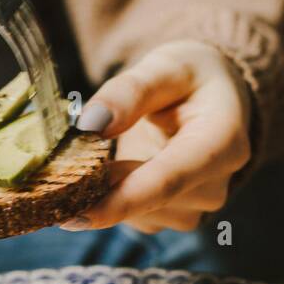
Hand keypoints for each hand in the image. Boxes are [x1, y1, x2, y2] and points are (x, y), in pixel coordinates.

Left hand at [64, 40, 251, 232]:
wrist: (212, 98)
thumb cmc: (190, 78)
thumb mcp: (164, 66)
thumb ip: (129, 91)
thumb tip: (91, 123)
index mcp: (222, 141)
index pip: (168, 180)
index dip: (120, 200)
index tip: (74, 214)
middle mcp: (216, 182)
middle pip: (147, 200)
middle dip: (101, 189)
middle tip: (61, 168)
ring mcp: (198, 206)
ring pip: (136, 213)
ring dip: (108, 191)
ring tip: (102, 154)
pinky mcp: (176, 216)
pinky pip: (133, 216)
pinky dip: (113, 198)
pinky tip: (111, 170)